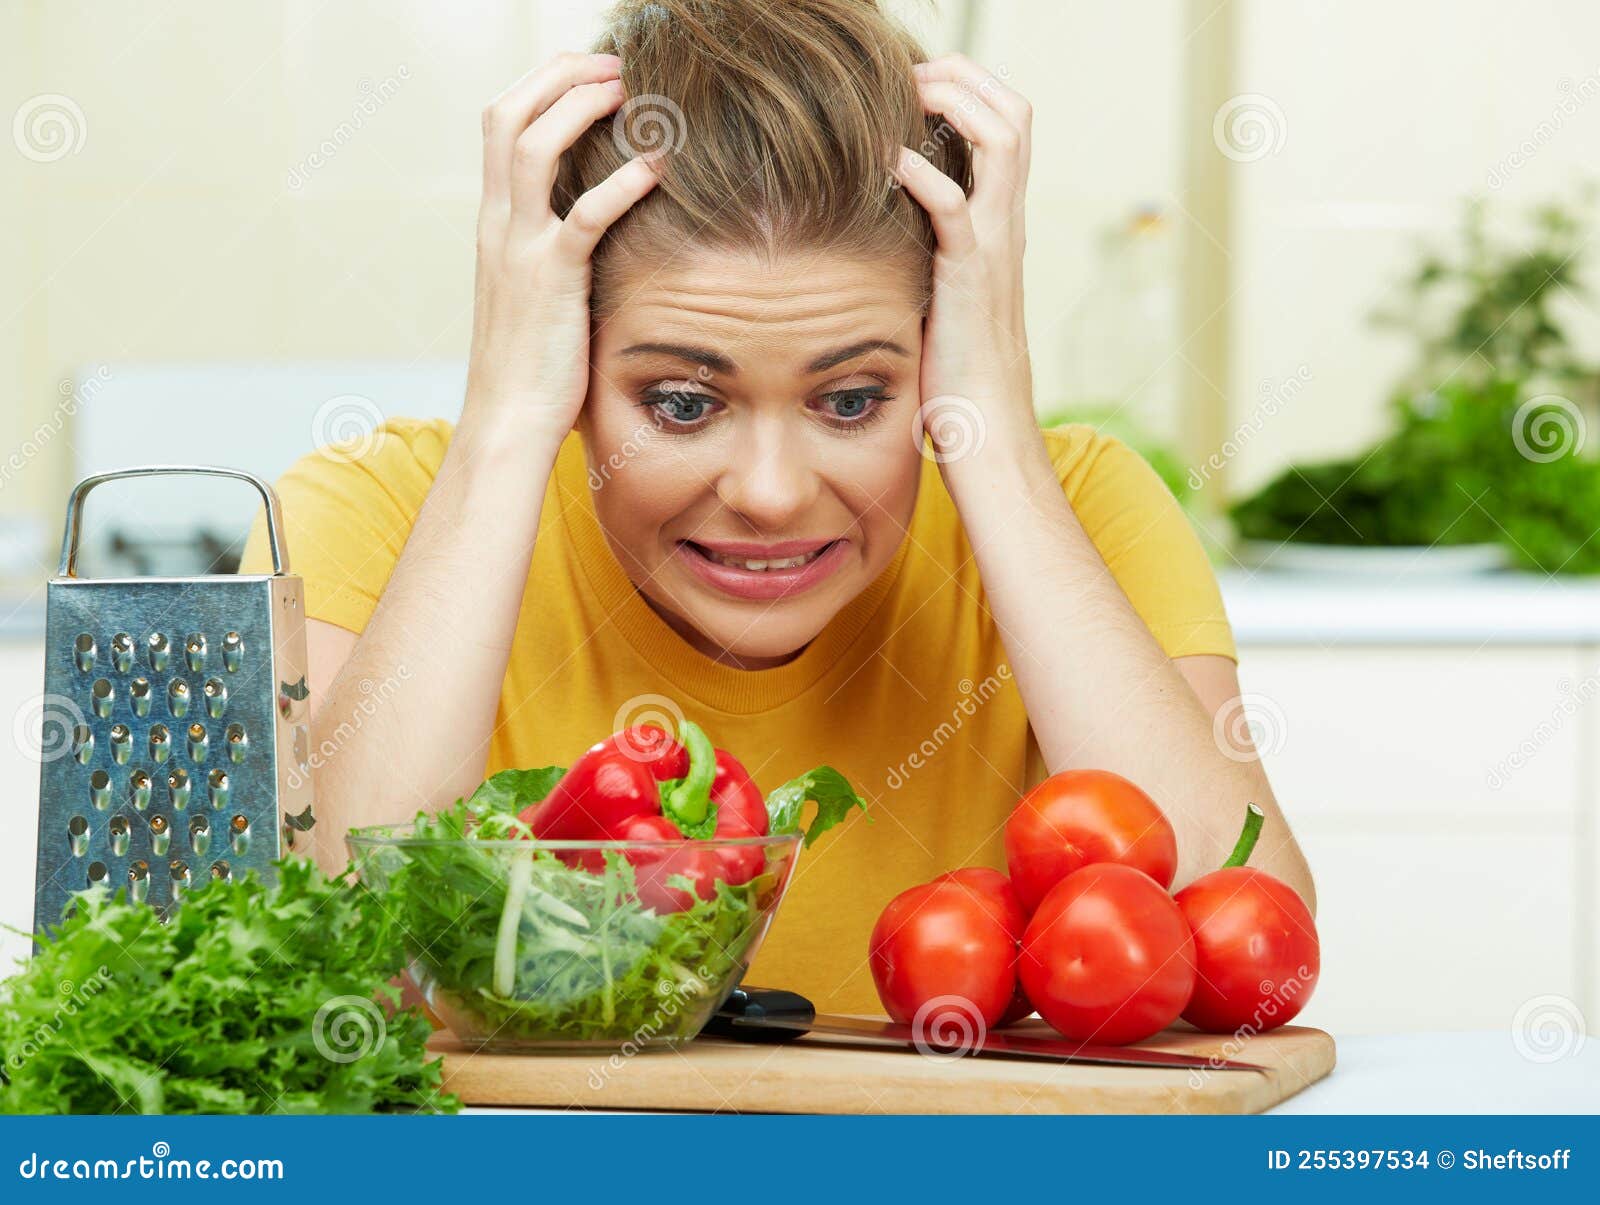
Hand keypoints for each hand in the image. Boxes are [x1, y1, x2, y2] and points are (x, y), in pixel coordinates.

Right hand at [466, 53, 659, 434]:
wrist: (508, 423)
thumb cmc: (533, 367)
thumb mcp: (538, 294)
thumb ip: (558, 251)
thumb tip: (601, 227)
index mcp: (495, 224)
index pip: (502, 124)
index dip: (544, 85)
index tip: (594, 72)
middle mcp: (498, 226)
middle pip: (507, 114)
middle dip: (559, 75)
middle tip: (615, 64)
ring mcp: (519, 251)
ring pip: (532, 147)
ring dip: (582, 108)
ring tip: (631, 92)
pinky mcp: (551, 282)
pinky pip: (583, 216)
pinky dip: (620, 184)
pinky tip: (658, 168)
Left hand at [894, 56, 1039, 471]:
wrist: (985, 435)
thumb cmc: (953, 378)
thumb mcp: (936, 299)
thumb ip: (918, 259)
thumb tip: (866, 238)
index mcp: (997, 227)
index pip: (1006, 127)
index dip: (968, 88)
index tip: (911, 85)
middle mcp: (1004, 225)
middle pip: (1014, 113)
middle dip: (963, 75)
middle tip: (906, 74)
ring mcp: (993, 246)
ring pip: (1002, 137)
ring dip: (952, 101)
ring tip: (902, 97)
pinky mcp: (970, 276)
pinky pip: (954, 204)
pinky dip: (920, 171)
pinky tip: (884, 160)